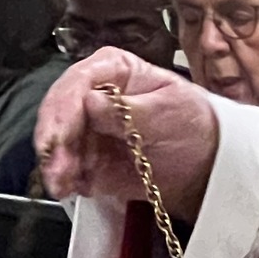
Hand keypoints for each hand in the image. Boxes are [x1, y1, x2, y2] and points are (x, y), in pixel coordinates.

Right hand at [35, 49, 218, 218]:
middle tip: (58, 165)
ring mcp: (86, 127)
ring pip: (57, 141)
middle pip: (59, 111)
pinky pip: (66, 167)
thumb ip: (130, 109)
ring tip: (63, 183)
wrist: (204, 166)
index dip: (65, 107)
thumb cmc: (191, 126)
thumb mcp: (168, 112)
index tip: (62, 133)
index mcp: (114, 69)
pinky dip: (64, 178)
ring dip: (55, 163)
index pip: (79, 81)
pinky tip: (67, 187)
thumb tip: (91, 102)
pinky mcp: (86, 158)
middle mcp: (92, 94)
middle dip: (55, 139)